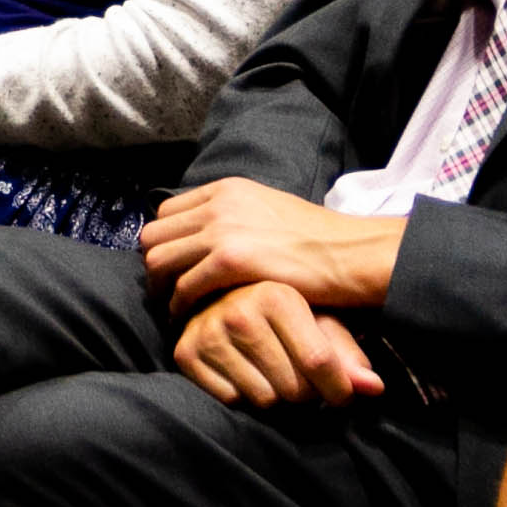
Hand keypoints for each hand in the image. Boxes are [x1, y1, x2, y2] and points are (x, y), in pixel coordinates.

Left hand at [142, 177, 404, 317]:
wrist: (351, 253)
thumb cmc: (318, 241)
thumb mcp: (269, 211)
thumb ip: (236, 217)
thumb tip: (209, 235)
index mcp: (227, 188)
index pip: (167, 212)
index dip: (164, 243)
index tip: (171, 268)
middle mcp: (219, 203)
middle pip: (155, 235)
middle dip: (155, 266)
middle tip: (165, 292)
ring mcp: (222, 229)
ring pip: (160, 260)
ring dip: (161, 288)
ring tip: (174, 307)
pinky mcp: (230, 259)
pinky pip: (184, 286)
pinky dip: (179, 305)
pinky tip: (188, 317)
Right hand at [168, 280, 382, 408]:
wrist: (217, 299)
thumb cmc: (280, 316)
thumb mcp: (318, 324)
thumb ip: (348, 357)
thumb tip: (375, 389)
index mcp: (277, 295)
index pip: (318, 362)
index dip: (337, 389)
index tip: (342, 396)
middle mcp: (240, 310)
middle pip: (292, 389)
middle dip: (304, 394)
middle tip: (301, 380)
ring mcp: (208, 331)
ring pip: (263, 400)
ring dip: (274, 398)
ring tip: (273, 376)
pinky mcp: (185, 353)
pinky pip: (231, 401)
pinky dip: (242, 397)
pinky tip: (244, 375)